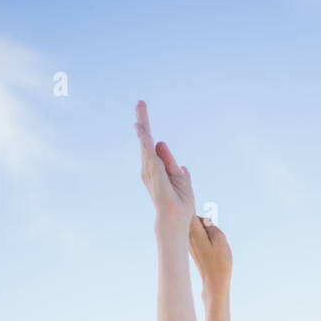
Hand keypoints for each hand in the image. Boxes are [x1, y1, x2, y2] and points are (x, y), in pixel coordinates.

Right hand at [134, 100, 194, 227]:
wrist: (176, 218)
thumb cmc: (179, 204)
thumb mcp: (180, 178)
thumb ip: (171, 163)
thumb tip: (161, 145)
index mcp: (158, 171)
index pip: (153, 148)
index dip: (149, 134)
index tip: (145, 121)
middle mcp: (150, 168)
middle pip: (146, 141)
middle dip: (143, 122)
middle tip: (140, 103)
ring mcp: (150, 169)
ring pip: (145, 142)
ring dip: (142, 123)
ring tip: (140, 106)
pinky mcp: (152, 170)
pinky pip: (147, 149)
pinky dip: (144, 137)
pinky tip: (140, 125)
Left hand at [190, 214, 232, 294]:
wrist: (214, 281)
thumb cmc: (219, 261)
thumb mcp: (220, 238)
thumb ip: (212, 225)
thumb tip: (205, 220)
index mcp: (193, 230)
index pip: (190, 210)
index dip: (196, 207)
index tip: (206, 213)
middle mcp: (187, 236)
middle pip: (193, 219)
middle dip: (203, 220)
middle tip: (213, 230)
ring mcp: (188, 244)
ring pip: (196, 228)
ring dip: (204, 230)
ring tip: (213, 242)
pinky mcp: (191, 250)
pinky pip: (197, 236)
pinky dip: (204, 237)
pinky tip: (211, 247)